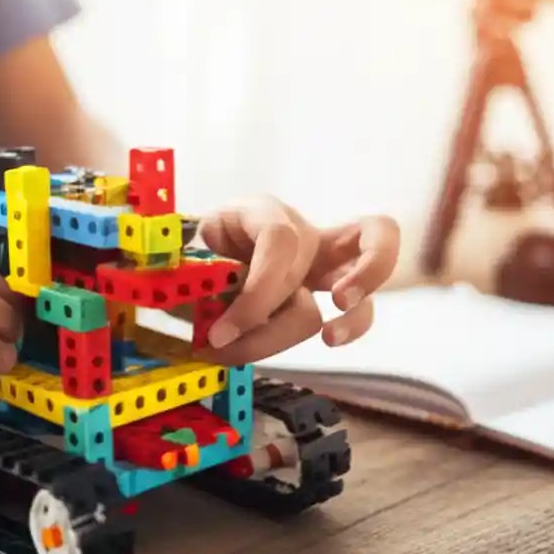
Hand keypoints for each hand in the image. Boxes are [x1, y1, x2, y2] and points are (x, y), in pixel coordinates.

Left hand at [197, 196, 399, 363]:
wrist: (209, 254)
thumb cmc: (200, 252)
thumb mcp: (188, 253)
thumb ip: (194, 271)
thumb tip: (196, 297)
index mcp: (261, 211)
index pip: (279, 241)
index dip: (257, 291)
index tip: (220, 332)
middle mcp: (300, 229)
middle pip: (306, 265)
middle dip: (265, 316)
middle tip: (223, 342)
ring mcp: (325, 258)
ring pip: (353, 280)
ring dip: (341, 316)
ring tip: (327, 339)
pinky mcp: (336, 288)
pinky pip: (365, 304)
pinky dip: (355, 324)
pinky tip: (331, 339)